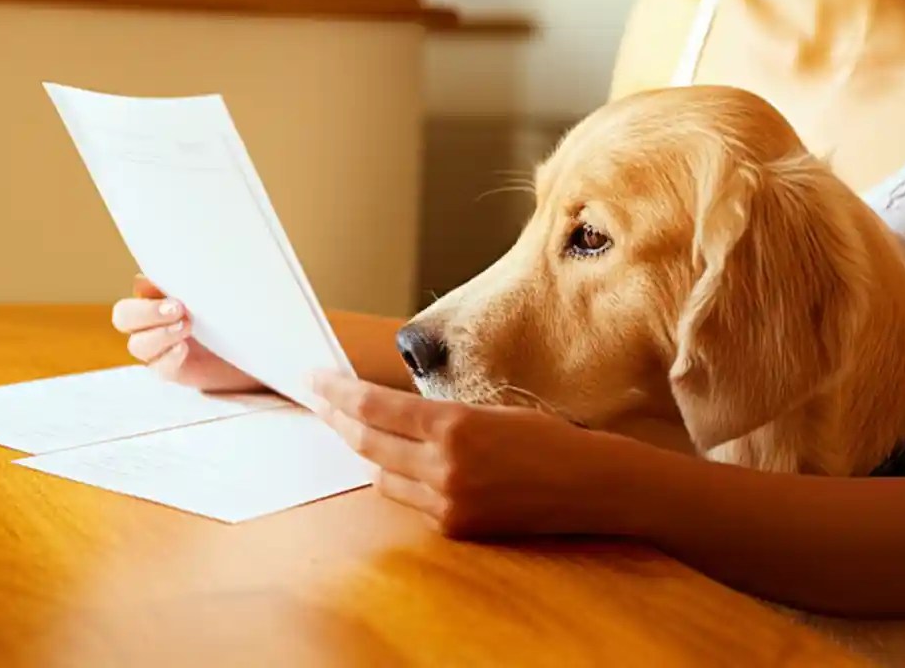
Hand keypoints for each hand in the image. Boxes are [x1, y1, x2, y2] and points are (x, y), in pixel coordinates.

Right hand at [111, 274, 263, 392]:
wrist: (257, 348)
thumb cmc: (236, 314)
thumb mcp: (218, 293)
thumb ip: (191, 283)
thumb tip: (156, 276)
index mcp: (161, 296)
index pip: (138, 287)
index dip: (147, 286)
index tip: (172, 287)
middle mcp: (154, 322)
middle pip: (124, 316)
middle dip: (145, 312)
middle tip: (178, 308)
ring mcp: (161, 348)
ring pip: (137, 344)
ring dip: (159, 334)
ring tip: (187, 327)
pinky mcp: (173, 370)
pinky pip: (159, 368)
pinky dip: (169, 357)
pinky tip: (183, 349)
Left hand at [310, 372, 629, 537]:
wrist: (589, 486)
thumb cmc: (546, 437)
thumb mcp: (489, 409)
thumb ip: (438, 416)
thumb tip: (389, 411)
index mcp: (454, 425)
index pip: (375, 406)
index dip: (338, 392)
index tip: (316, 378)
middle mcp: (444, 465)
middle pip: (367, 441)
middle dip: (335, 418)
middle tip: (316, 400)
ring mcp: (446, 501)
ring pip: (380, 475)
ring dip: (363, 451)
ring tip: (349, 429)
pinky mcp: (454, 526)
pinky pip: (408, 500)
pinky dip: (396, 479)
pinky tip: (392, 464)